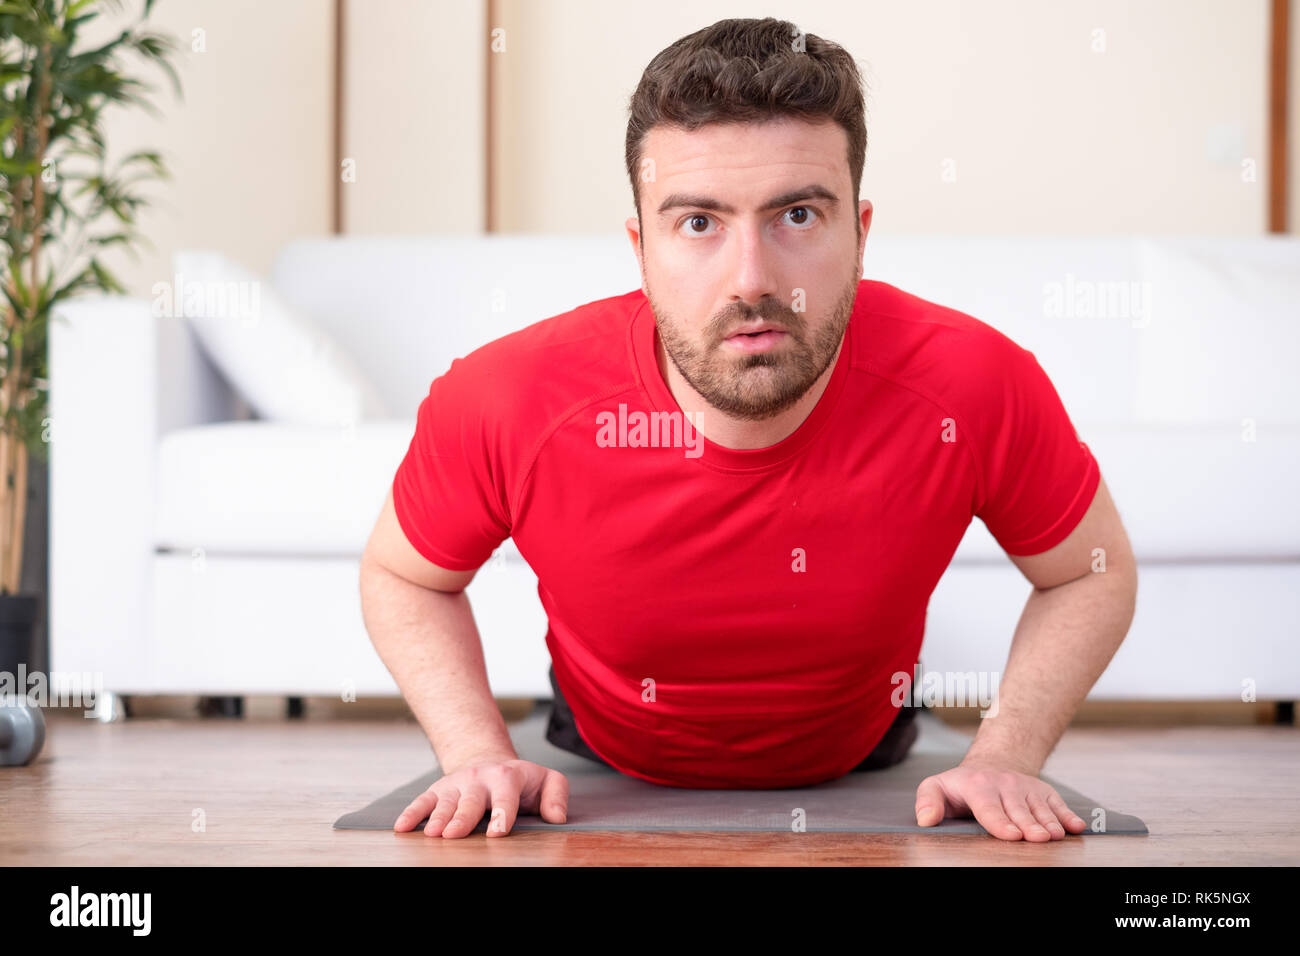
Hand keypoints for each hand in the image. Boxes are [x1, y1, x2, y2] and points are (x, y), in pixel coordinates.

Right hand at [393, 758, 569, 837]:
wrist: (490, 763)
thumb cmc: (522, 781)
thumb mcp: (547, 781)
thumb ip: (556, 796)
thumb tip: (557, 817)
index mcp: (508, 776)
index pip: (506, 795)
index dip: (502, 812)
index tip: (498, 831)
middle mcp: (480, 778)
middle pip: (470, 800)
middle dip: (463, 817)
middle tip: (455, 834)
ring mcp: (457, 784)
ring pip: (446, 801)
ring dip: (438, 817)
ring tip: (432, 833)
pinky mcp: (439, 790)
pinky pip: (423, 801)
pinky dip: (412, 813)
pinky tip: (402, 827)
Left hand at [914, 760, 1087, 840]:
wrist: (990, 765)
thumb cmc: (959, 786)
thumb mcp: (936, 787)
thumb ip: (927, 801)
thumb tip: (925, 819)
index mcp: (977, 787)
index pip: (989, 807)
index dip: (1000, 822)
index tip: (1011, 835)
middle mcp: (1004, 785)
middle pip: (1019, 810)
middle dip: (1029, 825)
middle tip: (1038, 839)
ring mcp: (1026, 788)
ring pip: (1040, 808)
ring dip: (1050, 822)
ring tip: (1056, 836)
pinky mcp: (1043, 791)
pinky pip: (1058, 803)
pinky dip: (1068, 815)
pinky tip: (1077, 827)